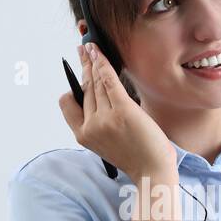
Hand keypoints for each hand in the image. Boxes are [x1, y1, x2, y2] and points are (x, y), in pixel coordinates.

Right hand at [58, 42, 176, 179]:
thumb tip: (99, 96)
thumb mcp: (108, 144)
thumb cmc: (137, 158)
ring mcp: (105, 118)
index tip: (78, 75)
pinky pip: (108, 81)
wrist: (153, 172)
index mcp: (83, 136)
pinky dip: (103, 64)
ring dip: (92, 61)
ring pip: (95, 83)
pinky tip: (99, 53)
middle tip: (83, 50)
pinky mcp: (122, 110)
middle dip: (84, 66)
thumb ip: (99, 123)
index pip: (68, 105)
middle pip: (84, 89)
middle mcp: (90, 126)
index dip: (73, 87)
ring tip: (91, 48)